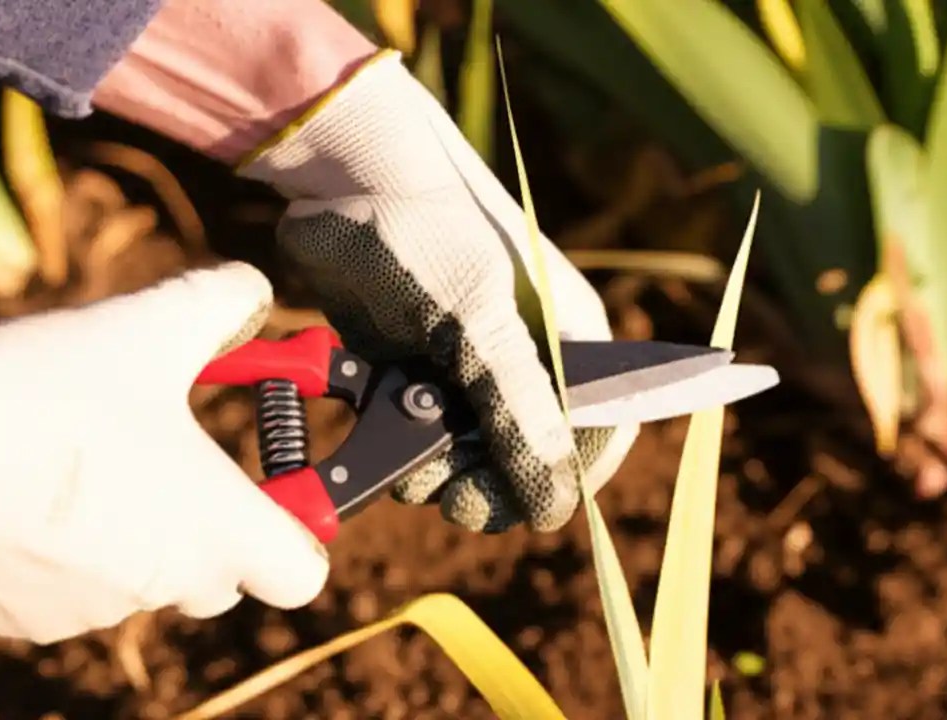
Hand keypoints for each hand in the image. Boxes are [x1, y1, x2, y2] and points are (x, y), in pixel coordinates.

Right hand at [0, 263, 328, 643]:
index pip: (300, 574)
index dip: (298, 530)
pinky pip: (69, 590)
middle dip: (211, 524)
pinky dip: (65, 551)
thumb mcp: (152, 328)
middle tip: (178, 459)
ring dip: (134, 533)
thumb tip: (253, 289)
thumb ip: (221, 305)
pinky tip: (28, 491)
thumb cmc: (53, 396)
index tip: (279, 491)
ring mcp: (93, 610)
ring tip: (89, 460)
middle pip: (221, 575)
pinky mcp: (24, 616)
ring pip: (140, 579)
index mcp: (216, 531)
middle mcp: (165, 584)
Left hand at [240, 50, 639, 533]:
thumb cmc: (431, 231)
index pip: (600, 431)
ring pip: (465, 458)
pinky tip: (379, 416)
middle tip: (454, 495)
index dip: (573, 477)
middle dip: (489, 486)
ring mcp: (466, 369)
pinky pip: (415, 437)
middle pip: (527, 459)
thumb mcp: (482, 322)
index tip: (534, 508)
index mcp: (570, 340)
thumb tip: (555, 501)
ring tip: (406, 442)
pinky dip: (397, 443)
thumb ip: (520, 411)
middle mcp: (525, 361)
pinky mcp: (413, 372)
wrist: (346, 178)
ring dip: (434, 470)